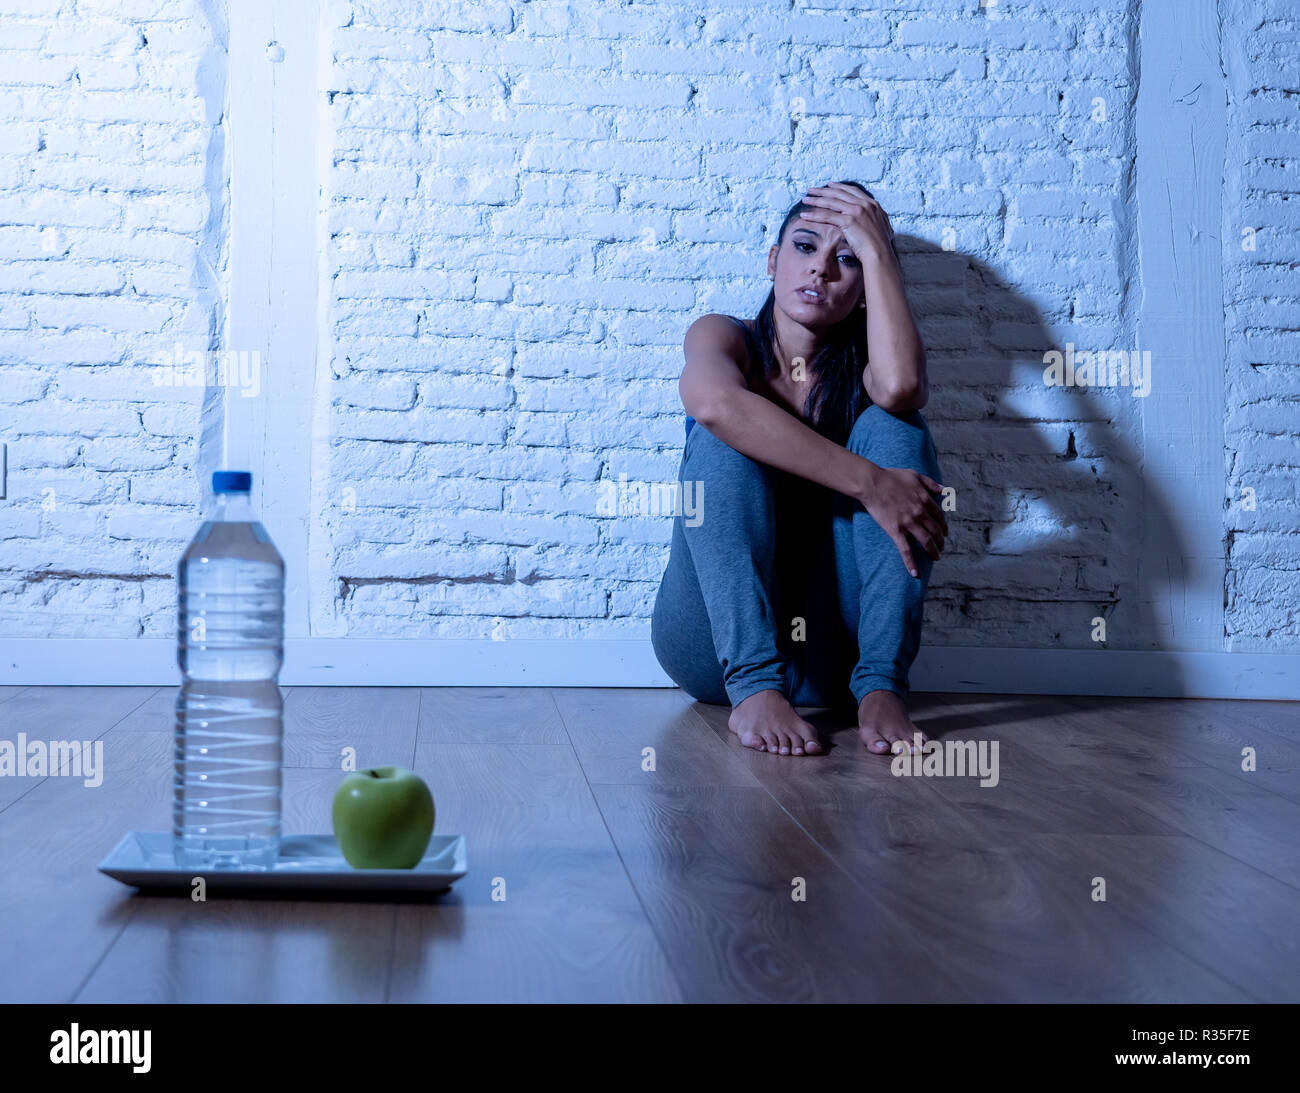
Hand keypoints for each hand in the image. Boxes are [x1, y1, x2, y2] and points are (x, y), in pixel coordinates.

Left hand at [799, 182, 894, 263]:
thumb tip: (876, 221)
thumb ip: (876, 220)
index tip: (829, 185)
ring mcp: (857, 211)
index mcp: (872, 204)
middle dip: (823, 190)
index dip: (839, 187)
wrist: (881, 253)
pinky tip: (805, 215)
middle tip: (812, 190)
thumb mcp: (882, 227)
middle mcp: (864, 204)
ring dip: (816, 200)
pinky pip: (827, 216)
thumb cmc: (881, 246)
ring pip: (831, 202)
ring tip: (805, 199)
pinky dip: (814, 215)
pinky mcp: (849, 221)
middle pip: (839, 193)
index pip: (852, 191)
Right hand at [857, 461, 946, 577]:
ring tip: (936, 557)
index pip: (939, 517)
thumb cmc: (891, 477)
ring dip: (933, 551)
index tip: (945, 533)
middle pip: (935, 531)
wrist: (872, 483)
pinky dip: (910, 562)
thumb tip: (944, 490)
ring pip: (926, 541)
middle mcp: (920, 513)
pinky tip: (914, 572)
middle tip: (941, 548)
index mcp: (925, 500)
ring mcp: (908, 523)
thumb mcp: (915, 475)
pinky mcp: (896, 530)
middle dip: (941, 541)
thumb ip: (931, 483)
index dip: (944, 527)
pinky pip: (905, 549)